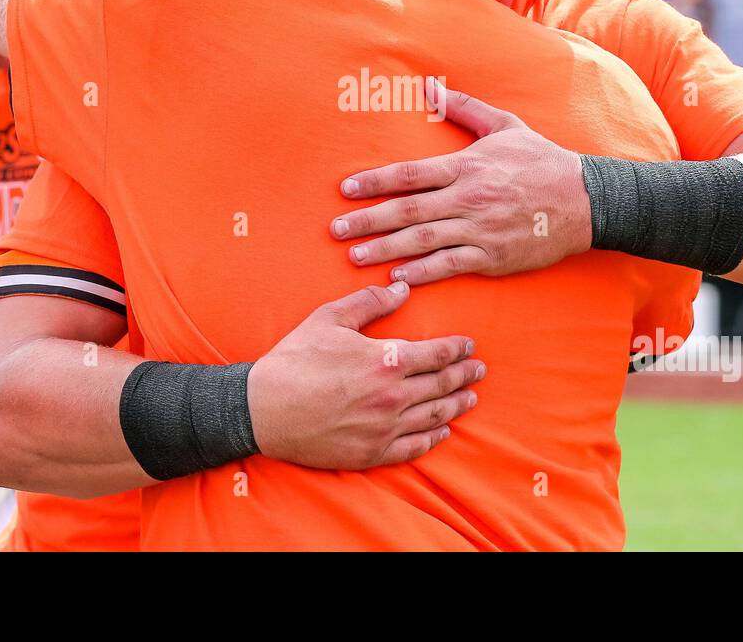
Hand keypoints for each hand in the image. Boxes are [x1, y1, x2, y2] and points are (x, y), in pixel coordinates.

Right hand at [247, 281, 484, 468]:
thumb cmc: (294, 360)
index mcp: (386, 361)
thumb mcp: (329, 319)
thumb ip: (369, 303)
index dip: (458, 349)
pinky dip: (433, 438)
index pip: (437, 354)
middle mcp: (393, 397)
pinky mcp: (372, 453)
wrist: (263, 410)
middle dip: (465, 375)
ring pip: (434, 416)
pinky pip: (414, 447)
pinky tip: (442, 430)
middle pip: (442, 385)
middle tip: (479, 370)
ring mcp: (384, 428)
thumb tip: (401, 289)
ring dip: (456, 405)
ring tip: (470, 398)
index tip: (469, 346)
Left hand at [331, 79, 590, 284]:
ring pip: (424, 241)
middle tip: (335, 230)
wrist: (586, 200)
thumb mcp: (505, 125)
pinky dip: (423, 272)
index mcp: (467, 166)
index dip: (374, 182)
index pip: (410, 175)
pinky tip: (398, 277)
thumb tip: (427, 87)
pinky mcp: (493, 256)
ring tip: (355, 255)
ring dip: (386, 249)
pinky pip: (451, 265)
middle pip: (408, 211)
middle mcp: (469, 198)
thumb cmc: (542, 161)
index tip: (346, 190)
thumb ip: (464, 108)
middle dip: (368, 220)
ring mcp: (481, 229)